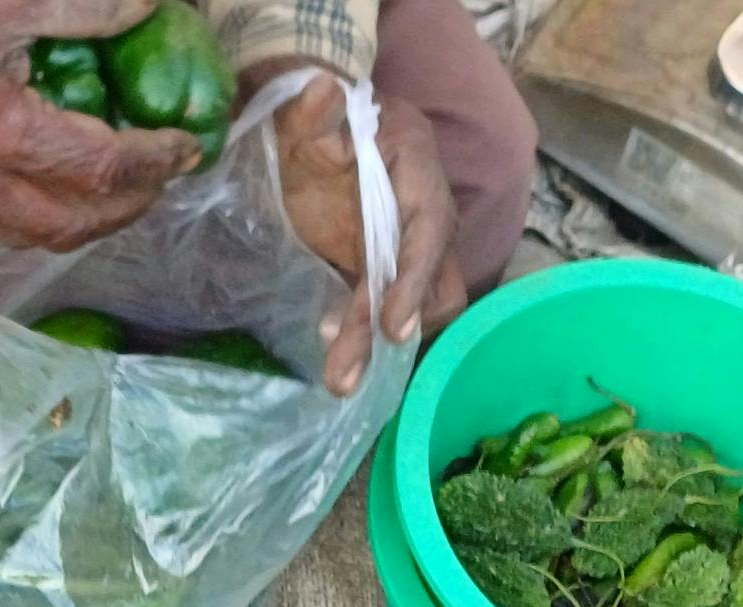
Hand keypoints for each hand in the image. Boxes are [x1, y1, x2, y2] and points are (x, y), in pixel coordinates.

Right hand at [0, 0, 193, 253]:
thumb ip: (87, 7)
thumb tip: (149, 10)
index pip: (102, 170)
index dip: (155, 161)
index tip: (186, 146)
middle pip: (72, 224)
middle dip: (127, 207)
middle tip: (158, 178)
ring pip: (27, 235)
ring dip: (77, 218)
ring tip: (108, 188)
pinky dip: (25, 212)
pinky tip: (38, 183)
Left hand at [253, 57, 461, 392]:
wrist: (315, 131)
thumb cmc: (317, 119)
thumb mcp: (307, 113)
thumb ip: (312, 110)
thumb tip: (322, 90)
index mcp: (416, 167)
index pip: (428, 229)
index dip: (414, 279)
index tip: (393, 327)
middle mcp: (426, 213)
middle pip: (435, 281)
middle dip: (396, 328)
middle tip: (348, 375)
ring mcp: (410, 246)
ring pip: (419, 305)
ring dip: (380, 344)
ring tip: (339, 380)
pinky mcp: (385, 268)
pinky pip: (389, 310)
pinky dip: (367, 336)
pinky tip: (336, 357)